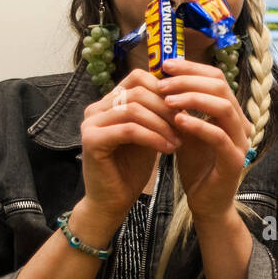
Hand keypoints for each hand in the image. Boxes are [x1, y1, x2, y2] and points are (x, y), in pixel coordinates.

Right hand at [79, 70, 180, 223]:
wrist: (113, 201)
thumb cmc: (132, 168)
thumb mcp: (150, 133)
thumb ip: (158, 113)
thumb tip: (185, 92)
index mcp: (109, 102)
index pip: (138, 77)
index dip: (165, 89)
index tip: (186, 108)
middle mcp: (96, 108)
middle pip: (138, 91)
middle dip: (167, 108)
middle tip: (187, 125)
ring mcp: (90, 122)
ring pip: (135, 109)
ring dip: (162, 125)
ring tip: (179, 141)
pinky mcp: (91, 140)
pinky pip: (129, 129)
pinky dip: (153, 137)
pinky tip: (168, 149)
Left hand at [157, 58, 252, 222]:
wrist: (206, 203)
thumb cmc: (197, 167)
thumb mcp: (186, 131)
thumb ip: (180, 109)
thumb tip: (161, 80)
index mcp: (231, 113)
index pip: (216, 79)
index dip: (192, 69)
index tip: (165, 66)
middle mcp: (241, 124)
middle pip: (220, 87)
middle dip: (188, 81)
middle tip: (162, 82)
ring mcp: (241, 142)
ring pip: (223, 107)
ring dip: (192, 99)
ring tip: (167, 99)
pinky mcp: (234, 160)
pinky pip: (218, 136)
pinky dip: (197, 124)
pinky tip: (177, 120)